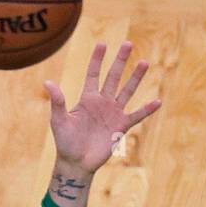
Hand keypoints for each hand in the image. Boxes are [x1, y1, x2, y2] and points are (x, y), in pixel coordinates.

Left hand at [44, 40, 160, 174]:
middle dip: (120, 61)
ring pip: (127, 91)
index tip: (103, 44)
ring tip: (144, 62)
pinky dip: (146, 110)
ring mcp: (113, 113)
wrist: (76, 163)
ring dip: (135, 77)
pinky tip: (158, 101)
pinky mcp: (121, 127)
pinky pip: (136, 116)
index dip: (97, 60)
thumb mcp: (59, 121)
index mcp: (87, 98)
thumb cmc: (65, 142)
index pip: (93, 74)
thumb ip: (57, 101)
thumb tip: (47, 82)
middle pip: (113, 77)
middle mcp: (102, 102)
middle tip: (128, 43)